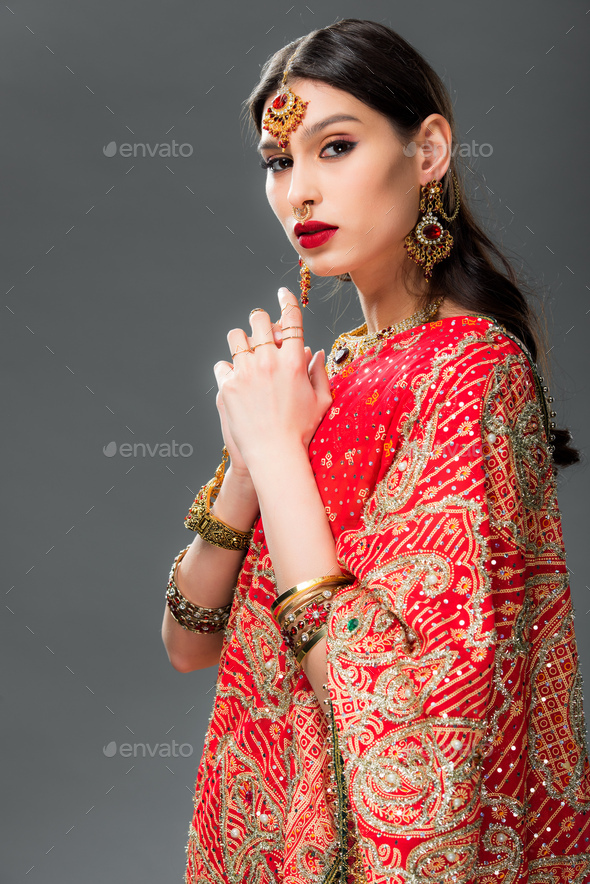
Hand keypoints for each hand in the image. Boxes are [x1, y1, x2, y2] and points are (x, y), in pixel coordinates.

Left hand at [213, 287, 332, 470]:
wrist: (273, 455)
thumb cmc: (301, 431)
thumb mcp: (320, 402)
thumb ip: (319, 373)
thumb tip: (316, 352)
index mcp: (295, 362)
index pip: (292, 320)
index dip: (287, 301)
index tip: (282, 292)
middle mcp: (269, 362)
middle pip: (259, 320)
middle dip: (260, 320)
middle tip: (260, 329)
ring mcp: (245, 373)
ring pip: (235, 337)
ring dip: (241, 340)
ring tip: (244, 353)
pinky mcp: (227, 386)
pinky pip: (222, 365)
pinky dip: (228, 370)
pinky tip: (235, 380)